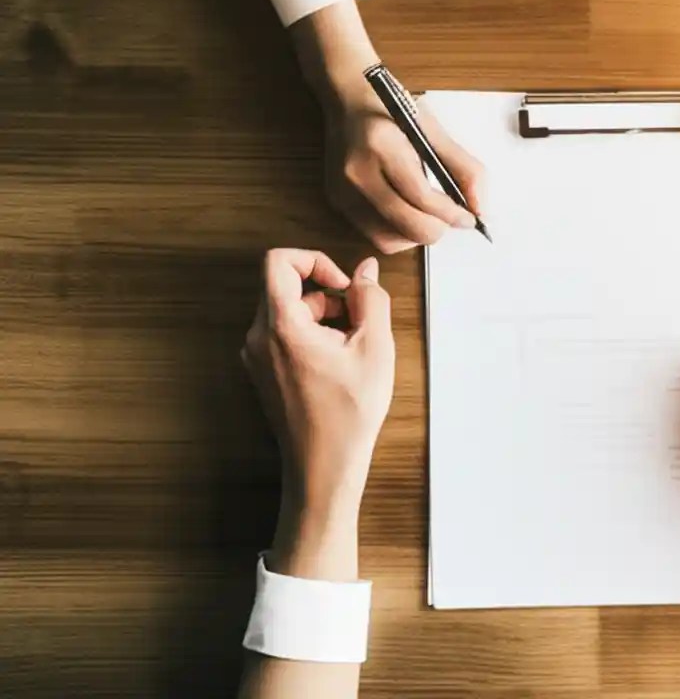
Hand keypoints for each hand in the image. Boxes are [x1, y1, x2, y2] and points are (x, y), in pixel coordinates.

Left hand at [242, 249, 394, 516]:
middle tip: (356, 321)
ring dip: (321, 316)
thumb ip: (371, 300)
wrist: (323, 465)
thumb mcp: (375, 349)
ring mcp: (256, 356)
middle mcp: (258, 337)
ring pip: (287, 311)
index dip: (316, 260)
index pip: (279, 261)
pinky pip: (284, 334)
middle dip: (326, 294)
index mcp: (281, 326)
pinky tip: (338, 363)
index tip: (343, 287)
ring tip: (351, 347)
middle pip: (286, 287)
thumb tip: (366, 271)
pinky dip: (311, 335)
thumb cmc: (348, 413)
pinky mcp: (263, 371)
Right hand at [290, 1, 484, 253]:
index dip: (452, 214)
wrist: (346, 98)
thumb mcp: (432, 129)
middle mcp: (357, 173)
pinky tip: (409, 216)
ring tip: (430, 216)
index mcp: (382, 146)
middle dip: (439, 228)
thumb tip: (480, 208)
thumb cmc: (392, 110)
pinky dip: (399, 234)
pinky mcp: (337, 203)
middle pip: (407, 225)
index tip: (470, 218)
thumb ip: (463, 167)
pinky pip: (375, 236)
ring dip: (419, 236)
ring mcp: (343, 191)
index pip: (422, 196)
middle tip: (453, 219)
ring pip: (391, 239)